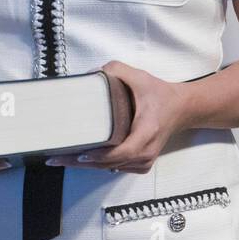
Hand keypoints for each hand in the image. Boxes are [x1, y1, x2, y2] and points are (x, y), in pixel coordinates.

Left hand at [44, 61, 186, 173]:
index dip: (101, 156)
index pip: (123, 151)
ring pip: (111, 168)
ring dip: (87, 165)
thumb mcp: (139, 76)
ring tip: (61, 158)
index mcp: (148, 131)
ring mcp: (145, 160)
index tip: (82, 154)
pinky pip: (116, 168)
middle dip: (82, 163)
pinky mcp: (142, 164)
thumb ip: (115, 71)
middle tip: (56, 158)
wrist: (181, 109)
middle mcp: (147, 151)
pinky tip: (79, 159)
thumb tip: (89, 75)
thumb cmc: (159, 93)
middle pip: (111, 164)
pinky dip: (98, 164)